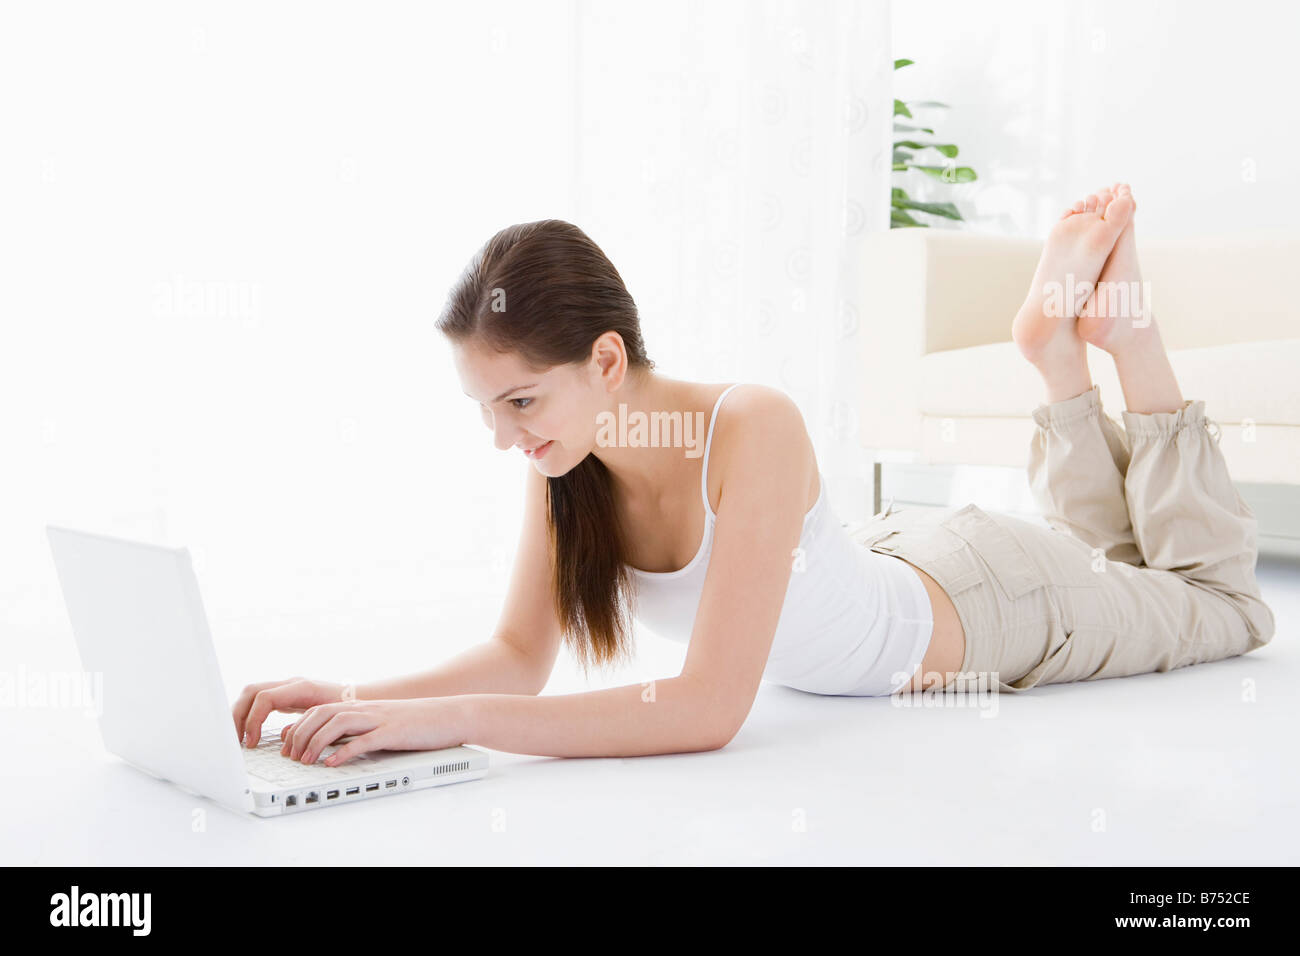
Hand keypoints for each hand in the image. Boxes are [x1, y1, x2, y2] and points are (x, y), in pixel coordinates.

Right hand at [232, 676, 348, 747]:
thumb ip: (309, 724)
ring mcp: (286, 688)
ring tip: (237, 739)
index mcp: (301, 687)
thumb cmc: (347, 707)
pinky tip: (248, 733)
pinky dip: (249, 715)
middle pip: (251, 692)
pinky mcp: (284, 696)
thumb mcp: (329, 716)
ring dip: (240, 715)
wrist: (355, 697)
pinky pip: (259, 701)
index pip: (264, 698)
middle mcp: (290, 684)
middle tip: (235, 740)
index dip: (253, 720)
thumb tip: (284, 738)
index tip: (251, 742)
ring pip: (251, 695)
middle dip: (238, 716)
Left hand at [279, 697, 470, 766]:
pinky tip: (332, 764)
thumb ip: (359, 731)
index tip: (286, 745)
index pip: (319, 710)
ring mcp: (380, 719)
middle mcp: (367, 709)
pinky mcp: (394, 732)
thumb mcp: (382, 723)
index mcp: (362, 707)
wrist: (450, 715)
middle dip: (300, 735)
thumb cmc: (419, 723)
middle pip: (322, 714)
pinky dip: (344, 752)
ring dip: (316, 742)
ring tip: (305, 761)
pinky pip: (364, 740)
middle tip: (290, 756)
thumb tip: (333, 745)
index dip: (298, 727)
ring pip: (338, 723)